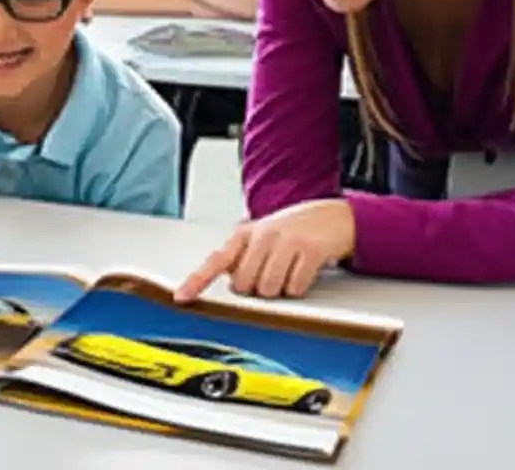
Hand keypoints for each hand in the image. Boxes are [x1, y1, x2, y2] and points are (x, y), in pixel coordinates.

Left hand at [174, 199, 354, 301]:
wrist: (333, 216)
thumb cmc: (292, 231)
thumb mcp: (261, 238)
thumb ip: (241, 259)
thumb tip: (231, 284)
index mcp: (245, 234)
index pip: (216, 261)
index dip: (197, 281)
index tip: (181, 297)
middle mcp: (263, 235)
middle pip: (244, 284)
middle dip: (255, 288)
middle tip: (269, 274)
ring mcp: (287, 241)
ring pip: (269, 289)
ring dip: (278, 290)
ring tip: (287, 272)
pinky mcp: (311, 250)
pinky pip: (295, 287)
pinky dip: (298, 288)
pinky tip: (303, 271)